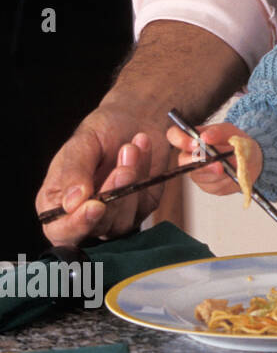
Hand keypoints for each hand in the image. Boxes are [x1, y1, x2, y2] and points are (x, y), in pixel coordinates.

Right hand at [37, 104, 168, 243]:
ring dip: (130, 183)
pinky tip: (143, 151)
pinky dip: (145, 176)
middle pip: (97, 227)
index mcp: (56, 204)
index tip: (96, 205)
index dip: (77, 224)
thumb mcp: (81, 144)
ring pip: (123, 221)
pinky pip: (144, 203)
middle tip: (123, 160)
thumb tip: (72, 203)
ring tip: (131, 148)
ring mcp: (115, 216)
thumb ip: (74, 172)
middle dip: (112, 193)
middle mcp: (84, 215)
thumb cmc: (100, 131)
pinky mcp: (141, 208)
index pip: (61, 232)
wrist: (133, 120)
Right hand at [165, 123, 262, 197]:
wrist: (250, 159)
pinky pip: (214, 186)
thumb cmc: (236, 142)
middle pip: (183, 162)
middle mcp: (189, 156)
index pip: (174, 135)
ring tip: (234, 167)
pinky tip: (234, 175)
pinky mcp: (207, 186)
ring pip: (201, 176)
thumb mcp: (230, 132)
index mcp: (191, 138)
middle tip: (219, 165)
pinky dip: (227, 181)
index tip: (196, 143)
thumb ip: (218, 132)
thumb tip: (205, 137)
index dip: (180, 140)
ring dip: (220, 173)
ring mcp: (196, 173)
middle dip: (202, 164)